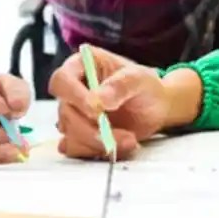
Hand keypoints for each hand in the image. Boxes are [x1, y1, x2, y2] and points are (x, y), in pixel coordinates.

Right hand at [49, 46, 169, 160]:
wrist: (155, 109)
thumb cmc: (146, 86)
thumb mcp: (139, 79)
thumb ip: (120, 86)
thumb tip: (97, 101)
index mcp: (81, 66)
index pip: (62, 81)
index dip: (74, 97)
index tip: (97, 112)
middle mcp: (72, 90)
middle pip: (65, 113)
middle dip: (94, 130)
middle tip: (125, 136)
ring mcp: (72, 114)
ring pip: (69, 135)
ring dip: (99, 143)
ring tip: (129, 141)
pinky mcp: (77, 135)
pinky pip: (74, 149)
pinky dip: (96, 151)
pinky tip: (118, 146)